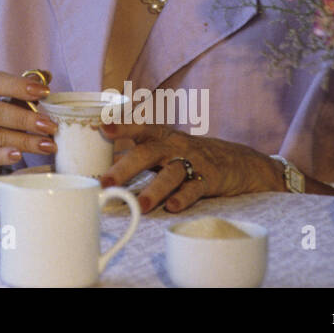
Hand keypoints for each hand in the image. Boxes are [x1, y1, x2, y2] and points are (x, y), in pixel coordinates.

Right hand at [0, 71, 56, 178]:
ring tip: (47, 144)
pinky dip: (2, 155)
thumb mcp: (2, 99)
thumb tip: (45, 76)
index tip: (44, 92)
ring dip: (24, 140)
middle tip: (50, 125)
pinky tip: (19, 155)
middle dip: (25, 118)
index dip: (18, 85)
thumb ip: (21, 88)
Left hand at [98, 123, 282, 213]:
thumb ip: (135, 153)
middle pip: (147, 153)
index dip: (121, 126)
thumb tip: (96, 163)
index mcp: (160, 136)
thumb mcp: (164, 147)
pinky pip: (195, 189)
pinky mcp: (209, 179)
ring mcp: (193, 162)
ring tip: (139, 204)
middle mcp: (174, 146)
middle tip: (105, 182)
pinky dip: (183, 197)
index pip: (138, 127)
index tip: (102, 127)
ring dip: (153, 190)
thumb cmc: (189, 154)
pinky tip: (172, 206)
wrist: (237, 161)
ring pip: (170, 174)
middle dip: (124, 168)